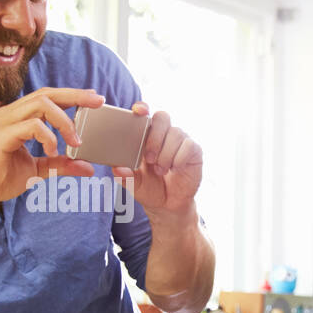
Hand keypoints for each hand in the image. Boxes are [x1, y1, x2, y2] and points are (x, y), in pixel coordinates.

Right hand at [0, 86, 103, 210]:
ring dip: (64, 121)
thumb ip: (60, 165)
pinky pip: (32, 125)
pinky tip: (52, 152)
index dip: (71, 96)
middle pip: (46, 94)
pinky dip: (49, 137)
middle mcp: (9, 114)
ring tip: (75, 142)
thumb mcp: (36, 170)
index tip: (94, 99)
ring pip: (41, 104)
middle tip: (98, 102)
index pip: (47, 98)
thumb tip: (87, 166)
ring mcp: (4, 122)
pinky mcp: (1, 135)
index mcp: (17, 119)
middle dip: (75, 96)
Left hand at [112, 102, 202, 218]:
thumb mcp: (133, 184)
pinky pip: (189, 146)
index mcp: (145, 136)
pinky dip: (179, 159)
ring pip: (176, 133)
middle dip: (155, 137)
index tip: (139, 111)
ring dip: (166, 154)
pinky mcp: (194, 151)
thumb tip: (118, 169)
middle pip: (163, 117)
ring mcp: (180, 141)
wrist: (168, 205)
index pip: (145, 113)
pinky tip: (175, 169)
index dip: (142, 107)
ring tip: (161, 170)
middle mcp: (164, 134)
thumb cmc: (149, 189)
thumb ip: (124, 176)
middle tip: (149, 158)